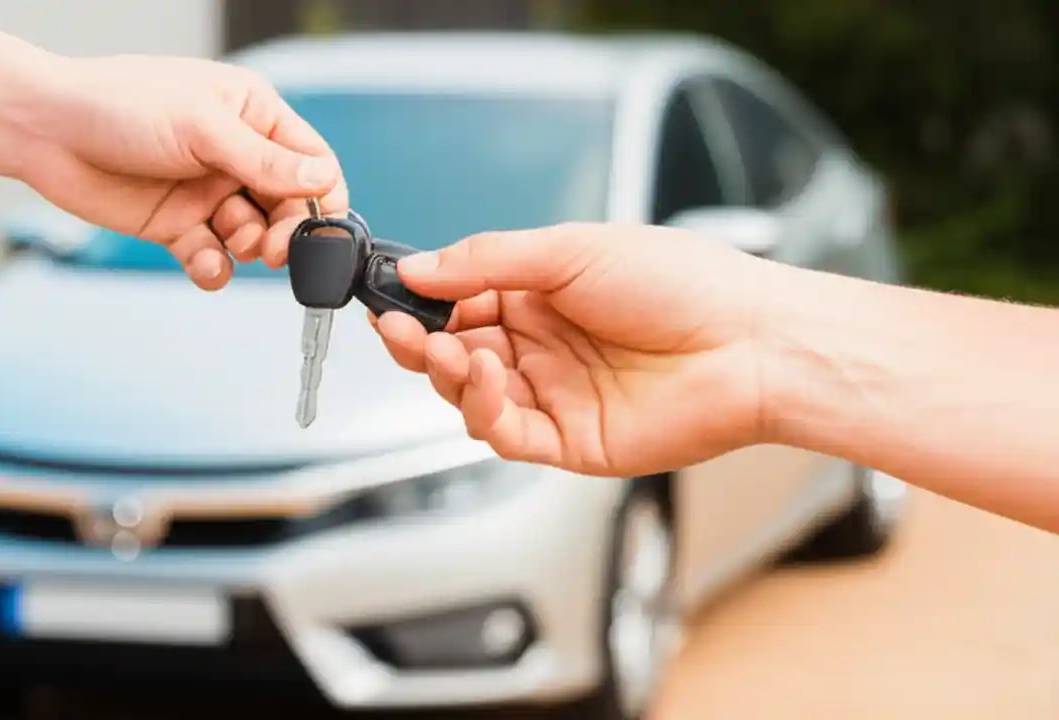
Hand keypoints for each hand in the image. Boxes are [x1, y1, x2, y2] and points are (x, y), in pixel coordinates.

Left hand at [19, 55, 347, 289]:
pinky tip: (203, 264)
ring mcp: (206, 191)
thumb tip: (323, 182)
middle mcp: (236, 154)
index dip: (319, 198)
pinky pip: (212, 256)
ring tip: (226, 241)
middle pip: (287, 207)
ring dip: (248, 247)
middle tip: (271, 250)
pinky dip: (213, 267)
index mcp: (253, 115)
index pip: (311, 162)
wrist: (44, 130)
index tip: (317, 230)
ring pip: (252, 235)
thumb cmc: (119, 104)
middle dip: (285, 232)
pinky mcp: (177, 224)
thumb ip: (265, 162)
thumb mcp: (203, 127)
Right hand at [372, 222, 783, 476]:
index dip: (421, 302)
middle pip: (454, 353)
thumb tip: (417, 266)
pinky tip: (488, 377)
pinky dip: (484, 409)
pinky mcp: (570, 440)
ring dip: (450, 374)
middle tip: (400, 329)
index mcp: (539, 294)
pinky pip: (506, 434)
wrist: (750, 343)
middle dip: (422, 342)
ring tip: (452, 351)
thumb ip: (487, 261)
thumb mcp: (570, 250)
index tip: (389, 295)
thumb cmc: (680, 283)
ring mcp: (554, 394)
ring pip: (470, 397)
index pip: (458, 302)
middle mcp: (541, 346)